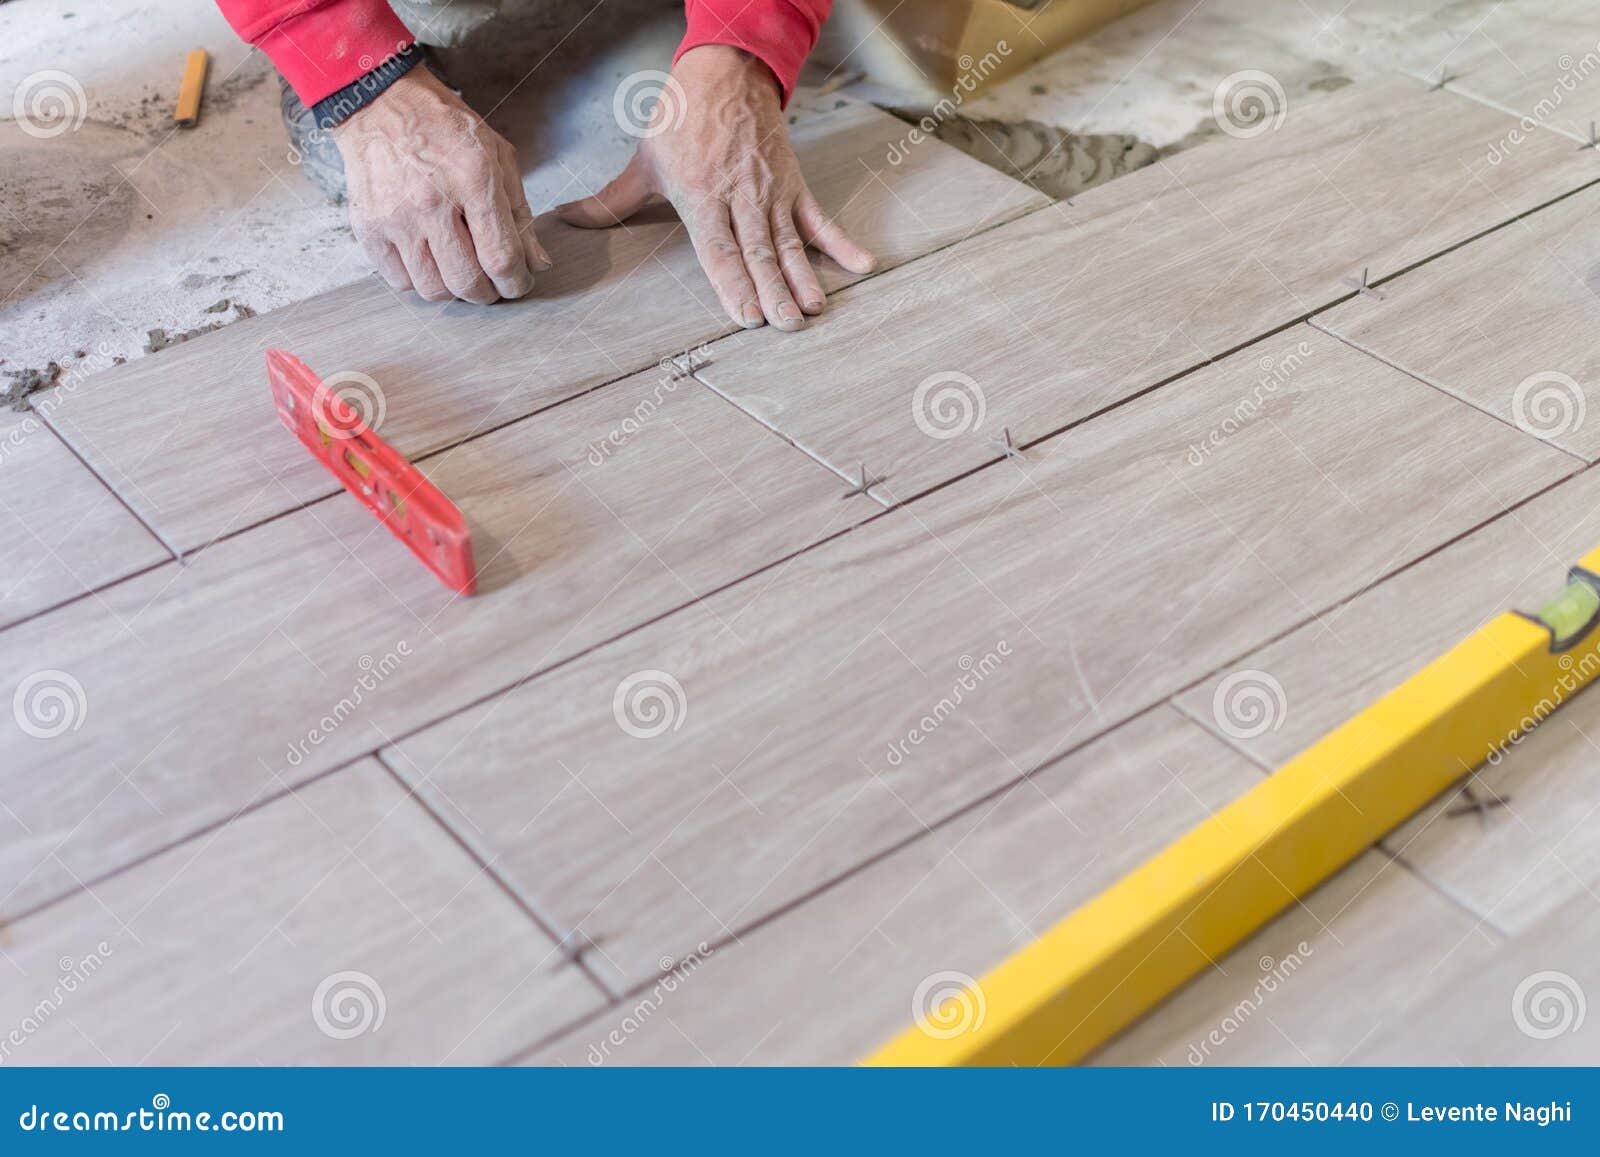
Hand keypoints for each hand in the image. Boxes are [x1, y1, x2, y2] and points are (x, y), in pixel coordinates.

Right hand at [334, 68, 550, 303]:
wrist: (380, 103)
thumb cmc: (445, 128)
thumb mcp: (498, 156)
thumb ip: (520, 212)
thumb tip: (537, 262)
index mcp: (472, 180)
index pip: (501, 257)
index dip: (516, 282)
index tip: (519, 283)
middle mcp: (431, 202)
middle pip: (467, 282)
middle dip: (489, 294)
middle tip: (493, 285)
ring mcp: (396, 217)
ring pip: (433, 289)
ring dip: (455, 291)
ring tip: (461, 272)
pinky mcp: (369, 227)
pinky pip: (399, 280)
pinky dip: (420, 282)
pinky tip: (431, 262)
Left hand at [559, 45, 875, 330]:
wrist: (725, 71)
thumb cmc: (682, 119)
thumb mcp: (644, 161)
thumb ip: (611, 200)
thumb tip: (567, 219)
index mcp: (702, 196)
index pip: (720, 249)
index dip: (733, 282)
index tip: (747, 315)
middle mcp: (740, 198)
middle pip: (759, 251)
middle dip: (773, 290)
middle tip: (787, 324)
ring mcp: (770, 192)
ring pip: (788, 242)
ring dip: (803, 277)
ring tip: (814, 309)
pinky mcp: (793, 184)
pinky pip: (819, 219)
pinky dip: (840, 242)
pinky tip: (862, 264)